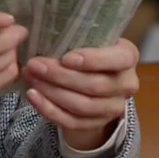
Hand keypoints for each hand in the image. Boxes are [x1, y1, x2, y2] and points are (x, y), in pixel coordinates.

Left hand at [22, 38, 140, 151]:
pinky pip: (71, 121)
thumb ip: (76, 37)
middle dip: (60, 76)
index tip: (66, 58)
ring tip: (31, 78)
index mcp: (128, 56)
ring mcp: (113, 107)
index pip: (119, 59)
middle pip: (94, 85)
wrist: (94, 82)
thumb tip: (43, 33)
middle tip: (34, 64)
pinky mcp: (96, 124)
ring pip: (81, 106)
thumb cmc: (89, 52)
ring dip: (51, 92)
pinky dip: (49, 109)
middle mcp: (126, 84)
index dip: (94, 60)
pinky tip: (33, 96)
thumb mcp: (90, 40)